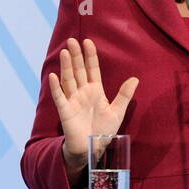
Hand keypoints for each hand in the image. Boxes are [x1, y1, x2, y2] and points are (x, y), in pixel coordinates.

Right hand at [48, 38, 138, 163]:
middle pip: (78, 70)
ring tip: (65, 52)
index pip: (92, 69)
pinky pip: (59, 97)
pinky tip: (53, 76)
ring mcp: (72, 100)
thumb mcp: (117, 111)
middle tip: (72, 40)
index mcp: (95, 91)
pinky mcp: (65, 111)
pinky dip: (56, 87)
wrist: (92, 147)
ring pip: (68, 79)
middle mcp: (82, 92)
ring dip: (66, 66)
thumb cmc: (104, 131)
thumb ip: (124, 95)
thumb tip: (135, 79)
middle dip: (76, 56)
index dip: (90, 56)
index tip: (88, 41)